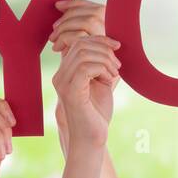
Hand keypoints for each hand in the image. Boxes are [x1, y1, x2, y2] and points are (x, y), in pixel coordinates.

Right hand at [50, 0, 117, 149]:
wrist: (92, 137)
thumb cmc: (97, 113)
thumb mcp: (102, 82)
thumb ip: (103, 64)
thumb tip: (113, 44)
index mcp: (66, 71)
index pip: (78, 41)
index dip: (99, 39)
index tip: (117, 46)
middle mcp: (60, 75)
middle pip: (81, 44)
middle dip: (104, 49)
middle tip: (117, 66)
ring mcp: (63, 83)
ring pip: (83, 53)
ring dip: (105, 60)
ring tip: (114, 74)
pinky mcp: (71, 92)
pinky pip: (85, 68)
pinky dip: (102, 69)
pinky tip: (108, 79)